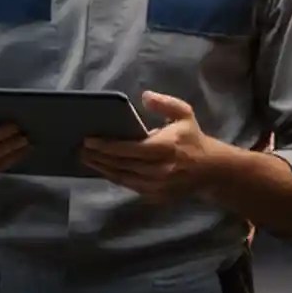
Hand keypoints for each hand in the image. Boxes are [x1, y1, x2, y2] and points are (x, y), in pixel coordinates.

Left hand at [81, 91, 218, 203]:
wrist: (211, 170)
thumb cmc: (192, 138)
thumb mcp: (184, 114)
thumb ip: (164, 103)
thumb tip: (145, 95)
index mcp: (164, 148)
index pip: (129, 149)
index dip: (106, 146)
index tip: (88, 140)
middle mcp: (159, 170)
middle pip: (121, 165)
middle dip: (98, 157)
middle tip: (80, 148)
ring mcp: (157, 186)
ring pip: (122, 178)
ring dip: (102, 169)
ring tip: (85, 159)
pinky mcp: (155, 197)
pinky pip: (129, 186)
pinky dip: (114, 178)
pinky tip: (102, 169)